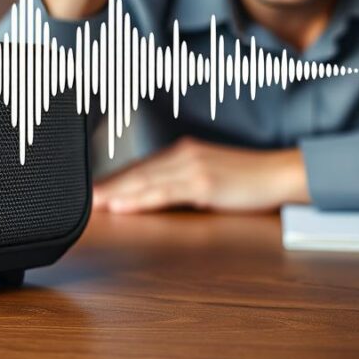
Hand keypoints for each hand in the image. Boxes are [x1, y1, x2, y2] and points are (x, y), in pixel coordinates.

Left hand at [91, 137, 310, 213]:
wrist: (280, 172)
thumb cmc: (248, 178)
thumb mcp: (210, 176)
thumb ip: (183, 183)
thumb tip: (157, 195)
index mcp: (183, 152)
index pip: (140, 167)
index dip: (113, 179)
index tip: (90, 190)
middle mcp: (183, 155)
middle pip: (135, 173)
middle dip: (106, 186)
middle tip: (79, 197)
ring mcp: (192, 168)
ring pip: (143, 182)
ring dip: (114, 193)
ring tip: (90, 203)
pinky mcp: (203, 184)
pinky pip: (164, 193)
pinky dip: (139, 200)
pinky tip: (122, 206)